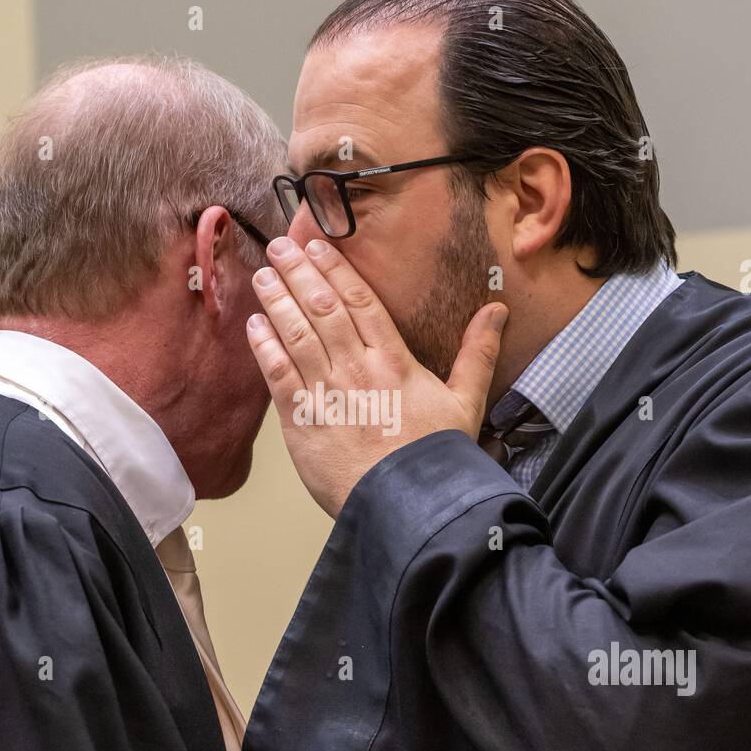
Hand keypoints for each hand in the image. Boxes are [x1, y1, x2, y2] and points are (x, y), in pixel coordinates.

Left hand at [246, 236, 507, 517]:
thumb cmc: (436, 457)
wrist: (409, 505)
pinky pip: (278, 375)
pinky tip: (254, 324)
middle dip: (299, 272)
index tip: (318, 245)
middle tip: (282, 245)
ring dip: (277, 300)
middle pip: (322, 307)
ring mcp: (328, 394)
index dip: (336, 269)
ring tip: (264, 274)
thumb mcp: (467, 401)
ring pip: (296, 334)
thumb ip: (478, 352)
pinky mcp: (302, 422)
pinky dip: (264, 347)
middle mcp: (357, 369)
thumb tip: (497, 310)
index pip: (360, 301)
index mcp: (394, 360)